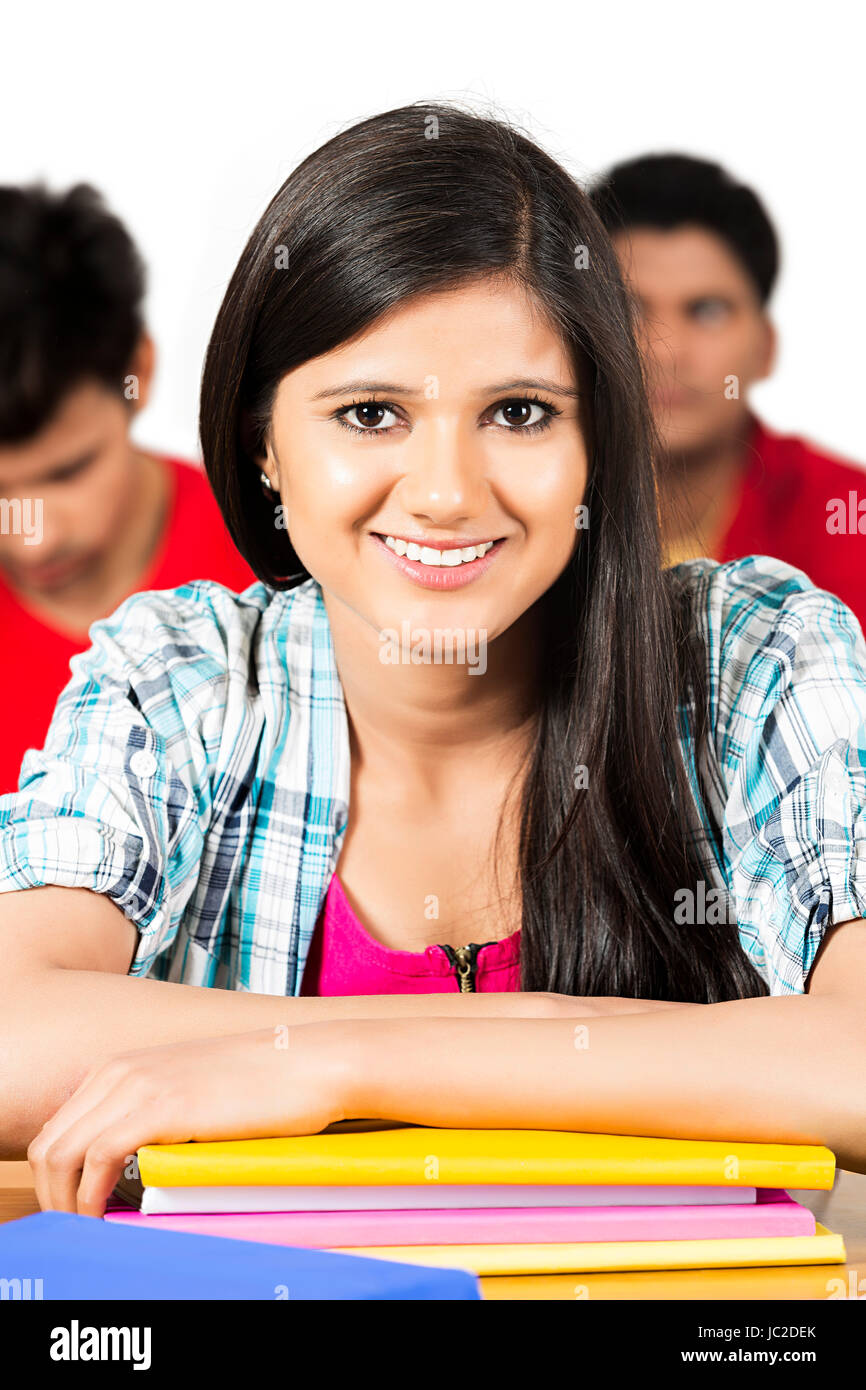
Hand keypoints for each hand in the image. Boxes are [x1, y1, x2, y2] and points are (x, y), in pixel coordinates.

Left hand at [27, 1024, 350, 1215]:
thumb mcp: (195, 1091)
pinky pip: (96, 1159)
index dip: (57, 1179)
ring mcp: (138, 1084)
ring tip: (89, 1234)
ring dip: (66, 1203)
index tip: (75, 1214)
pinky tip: (104, 1218)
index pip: (60, 1129)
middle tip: (77, 1233)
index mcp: (123, 1065)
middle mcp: (121, 1070)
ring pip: (62, 1153)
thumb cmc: (266, 1083)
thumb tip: (134, 1166)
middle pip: (51, 1143)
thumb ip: (157, 1114)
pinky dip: (89, 1197)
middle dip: (52, 1196)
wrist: (312, 1062)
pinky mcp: (161, 1106)